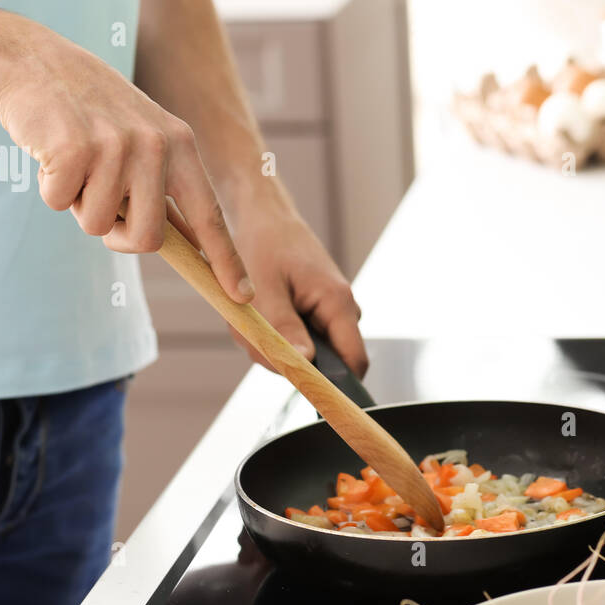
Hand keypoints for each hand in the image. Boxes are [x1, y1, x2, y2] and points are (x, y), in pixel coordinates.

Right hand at [0, 21, 253, 302]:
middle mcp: (155, 145)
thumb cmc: (86, 109)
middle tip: (98, 201)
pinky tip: (51, 151)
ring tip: (74, 160)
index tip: (242, 296)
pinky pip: (61, 204)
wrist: (31, 59)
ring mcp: (116, 145)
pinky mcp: (74, 148)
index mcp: (179, 144)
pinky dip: (49, 188)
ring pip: (97, 226)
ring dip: (78, 204)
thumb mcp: (140, 137)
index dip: (225, 260)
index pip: (208, 214)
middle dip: (118, 236)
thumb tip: (188, 245)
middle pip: (148, 240)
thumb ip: (162, 187)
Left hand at [228, 183, 368, 377]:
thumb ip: (284, 331)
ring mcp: (328, 312)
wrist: (262, 215)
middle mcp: (341, 310)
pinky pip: (294, 338)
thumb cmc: (263, 243)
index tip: (302, 388)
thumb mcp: (266, 290)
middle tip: (251, 333)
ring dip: (270, 342)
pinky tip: (257, 310)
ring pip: (302, 352)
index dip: (334, 385)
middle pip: (321, 363)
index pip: (354, 363)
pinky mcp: (314, 312)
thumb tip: (305, 367)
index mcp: (338, 302)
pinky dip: (269, 331)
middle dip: (283, 357)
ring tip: (250, 313)